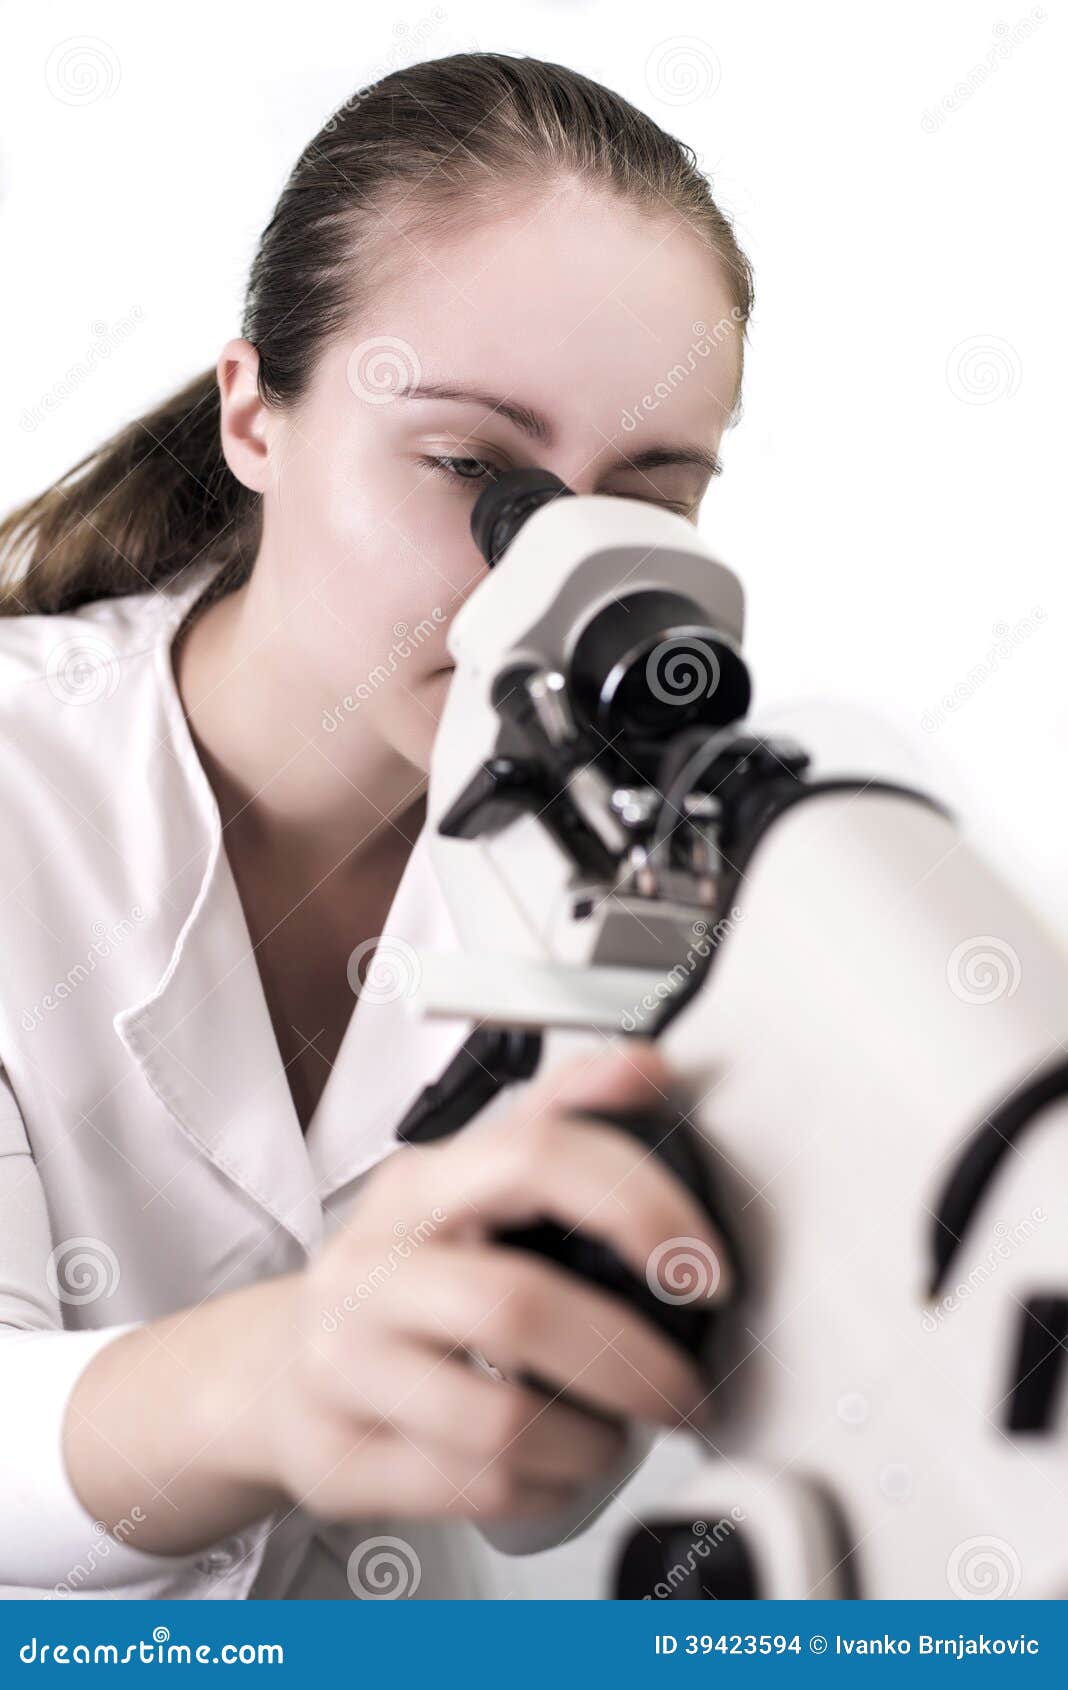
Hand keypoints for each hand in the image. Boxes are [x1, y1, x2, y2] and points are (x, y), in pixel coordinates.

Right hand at [248, 1039, 728, 1521]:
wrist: (280, 1369)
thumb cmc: (401, 1274)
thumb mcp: (466, 1183)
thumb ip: (560, 1119)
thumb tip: (649, 1067)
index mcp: (419, 1185)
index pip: (535, 1157)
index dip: (638, 1205)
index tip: (706, 1267)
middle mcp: (372, 1268)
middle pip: (518, 1307)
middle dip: (633, 1362)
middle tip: (686, 1389)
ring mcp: (345, 1366)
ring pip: (500, 1423)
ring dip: (592, 1442)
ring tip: (615, 1432)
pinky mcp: (340, 1458)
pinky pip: (474, 1491)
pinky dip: (545, 1489)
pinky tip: (557, 1466)